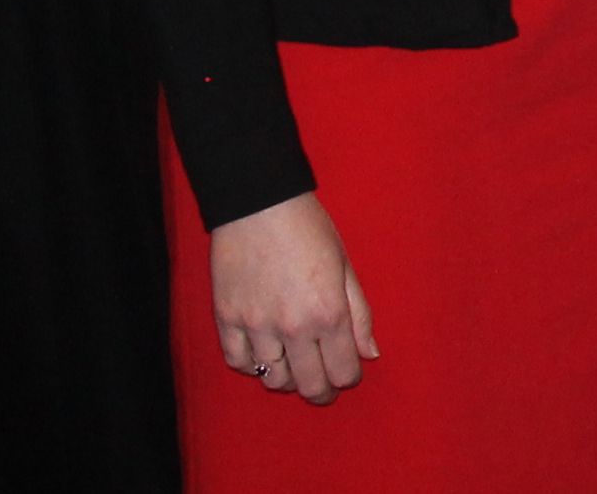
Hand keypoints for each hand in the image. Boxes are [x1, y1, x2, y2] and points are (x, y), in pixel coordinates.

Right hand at [208, 191, 377, 404]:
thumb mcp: (346, 267)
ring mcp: (256, 325)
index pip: (342, 371)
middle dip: (320, 392)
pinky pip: (238, 362)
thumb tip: (369, 354)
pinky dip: (252, 366)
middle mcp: (293, 326)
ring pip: (272, 378)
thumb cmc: (310, 230)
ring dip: (287, 379)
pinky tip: (264, 357)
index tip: (347, 373)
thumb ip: (360, 315)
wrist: (259, 206)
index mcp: (329, 313)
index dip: (348, 378)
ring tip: (295, 368)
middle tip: (323, 389)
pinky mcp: (226, 319)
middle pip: (308, 384)